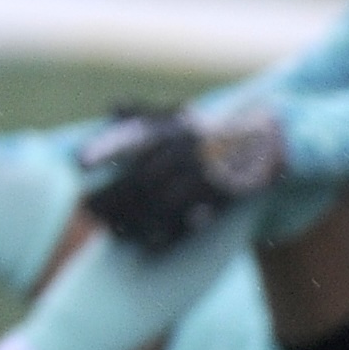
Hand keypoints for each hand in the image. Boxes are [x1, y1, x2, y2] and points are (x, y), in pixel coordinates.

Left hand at [78, 108, 282, 254]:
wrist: (269, 144)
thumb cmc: (212, 134)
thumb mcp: (181, 118)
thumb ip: (146, 115)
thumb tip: (111, 106)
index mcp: (174, 129)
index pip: (134, 137)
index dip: (105, 148)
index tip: (79, 162)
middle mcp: (188, 149)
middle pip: (142, 176)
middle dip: (113, 195)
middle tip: (87, 209)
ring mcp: (206, 174)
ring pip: (163, 201)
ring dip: (134, 218)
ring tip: (110, 229)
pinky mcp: (222, 197)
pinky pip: (191, 219)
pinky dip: (168, 233)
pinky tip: (147, 243)